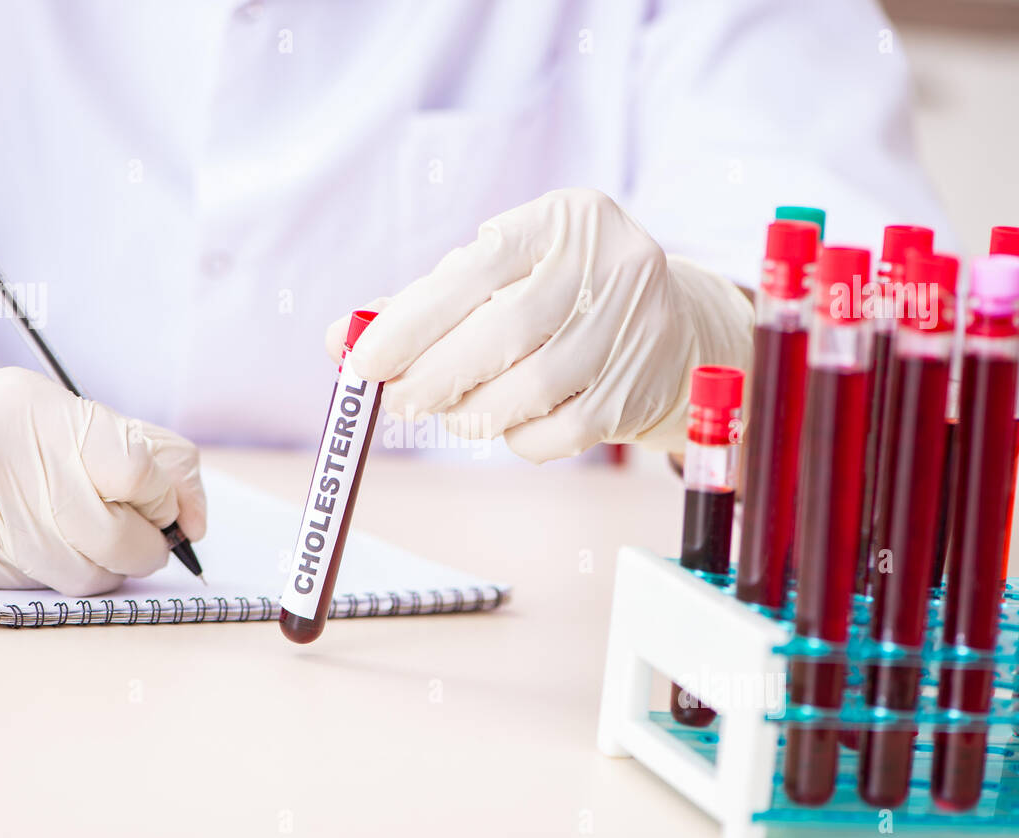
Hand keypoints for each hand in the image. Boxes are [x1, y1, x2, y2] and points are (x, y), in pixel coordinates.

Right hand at [0, 337, 205, 595]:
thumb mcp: (44, 408)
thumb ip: (117, 446)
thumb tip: (188, 506)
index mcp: (42, 414)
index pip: (142, 468)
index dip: (173, 497)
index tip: (175, 511)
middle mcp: (11, 465)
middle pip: (122, 536)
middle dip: (147, 546)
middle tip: (145, 538)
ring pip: (87, 576)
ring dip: (107, 569)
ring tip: (90, 543)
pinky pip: (41, 589)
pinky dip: (57, 576)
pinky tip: (39, 549)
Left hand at [326, 188, 751, 461]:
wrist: (677, 328)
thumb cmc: (563, 297)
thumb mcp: (504, 274)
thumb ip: (423, 301)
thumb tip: (341, 337)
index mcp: (566, 219)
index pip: (475, 268)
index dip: (411, 321)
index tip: (363, 360)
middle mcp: (611, 265)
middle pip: (502, 334)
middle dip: (432, 377)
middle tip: (395, 401)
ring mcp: (634, 329)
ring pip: (529, 390)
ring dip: (469, 413)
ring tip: (446, 412)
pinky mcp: (640, 389)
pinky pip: (559, 431)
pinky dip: (515, 437)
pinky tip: (504, 424)